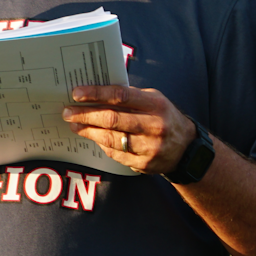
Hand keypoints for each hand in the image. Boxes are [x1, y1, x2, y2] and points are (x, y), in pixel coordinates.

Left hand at [62, 85, 197, 176]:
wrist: (186, 149)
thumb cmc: (164, 117)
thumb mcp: (154, 100)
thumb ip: (131, 96)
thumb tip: (97, 92)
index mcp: (156, 105)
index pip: (121, 96)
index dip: (97, 94)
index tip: (77, 93)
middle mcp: (154, 126)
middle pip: (113, 119)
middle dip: (86, 115)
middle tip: (68, 112)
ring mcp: (149, 147)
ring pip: (111, 139)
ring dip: (89, 131)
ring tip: (75, 125)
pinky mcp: (144, 164)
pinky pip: (115, 154)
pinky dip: (102, 145)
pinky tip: (93, 137)